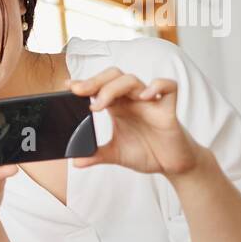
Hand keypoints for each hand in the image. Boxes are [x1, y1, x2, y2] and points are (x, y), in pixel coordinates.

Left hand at [70, 69, 200, 175]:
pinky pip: (169, 87)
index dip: (85, 83)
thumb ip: (96, 155)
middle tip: (78, 92)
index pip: (100, 86)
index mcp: (118, 107)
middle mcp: (133, 101)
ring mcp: (150, 103)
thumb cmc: (147, 152)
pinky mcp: (168, 111)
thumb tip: (75, 162)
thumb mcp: (116, 154)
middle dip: (95, 81)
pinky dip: (158, 86)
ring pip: (133, 80)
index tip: (67, 87)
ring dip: (113, 88)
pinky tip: (144, 97)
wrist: (173, 165)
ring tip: (100, 105)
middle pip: (114, 76)